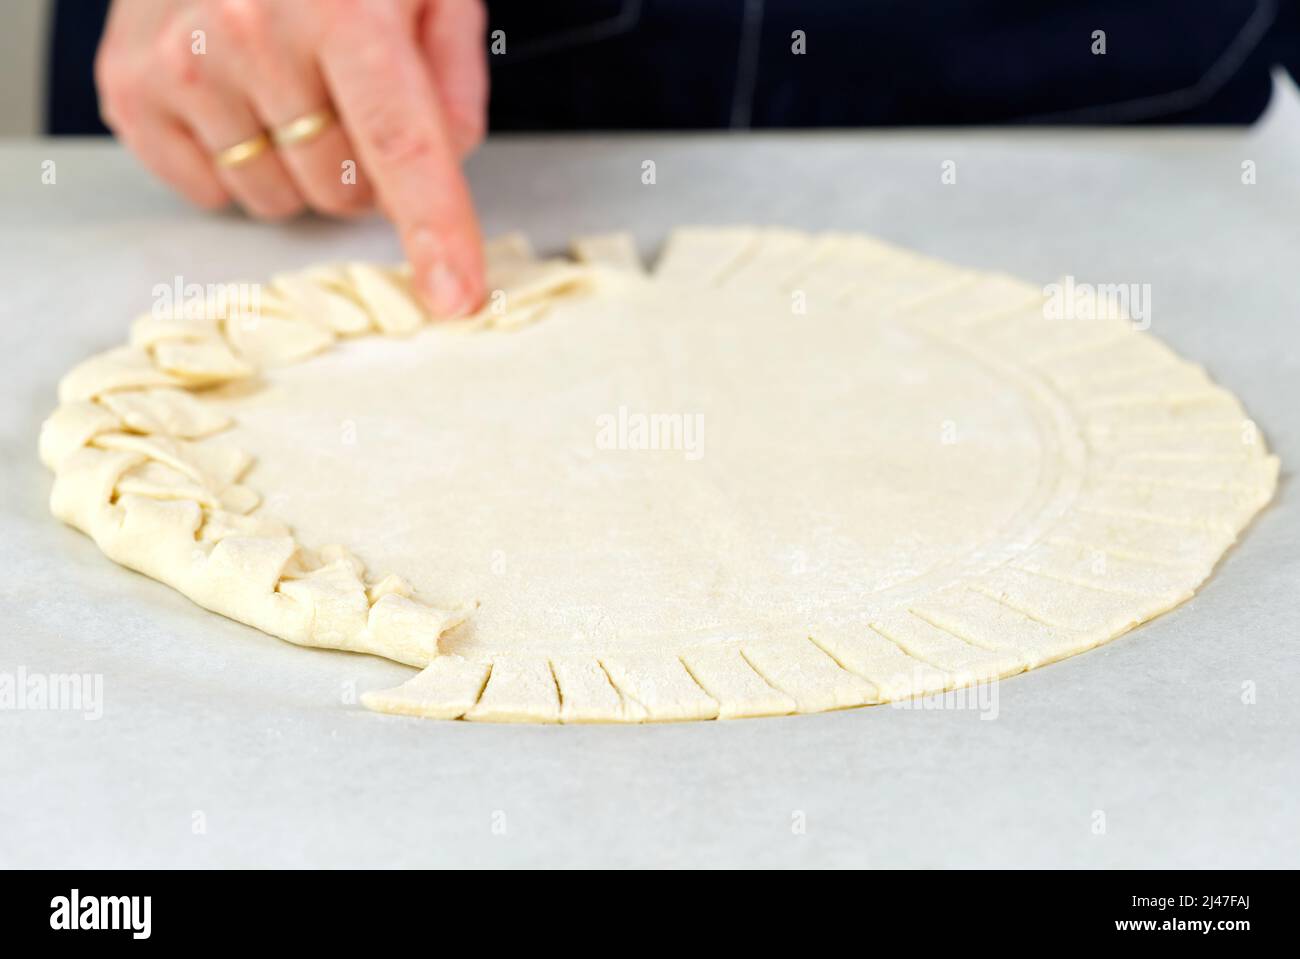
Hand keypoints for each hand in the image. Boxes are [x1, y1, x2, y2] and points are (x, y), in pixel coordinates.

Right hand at [96, 0, 486, 314]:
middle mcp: (252, 31)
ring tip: (286, 85)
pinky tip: (237, 95)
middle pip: (340, 193)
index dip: (436, 230)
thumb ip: (452, 75)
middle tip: (348, 104)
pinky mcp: (129, 83)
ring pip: (274, 200)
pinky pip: (205, 189)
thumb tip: (448, 165)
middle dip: (360, 173)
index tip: (454, 296)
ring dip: (295, 167)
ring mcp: (183, 61)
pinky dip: (232, 162)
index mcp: (344, 7)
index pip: (403, 148)